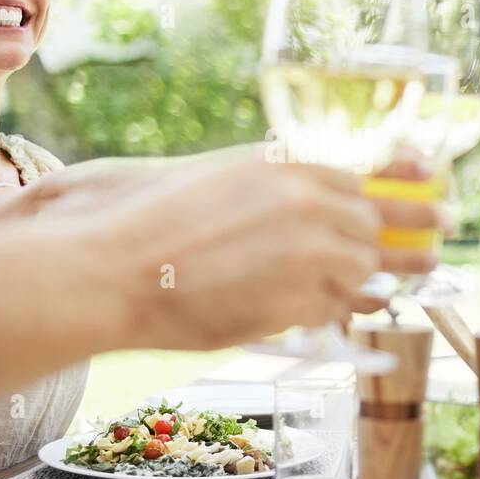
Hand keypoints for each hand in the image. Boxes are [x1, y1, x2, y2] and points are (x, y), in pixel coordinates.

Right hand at [92, 157, 388, 349]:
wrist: (112, 269)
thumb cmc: (153, 225)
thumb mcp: (222, 180)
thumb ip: (276, 188)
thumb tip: (321, 210)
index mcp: (286, 164)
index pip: (354, 185)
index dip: (347, 212)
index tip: (342, 230)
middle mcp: (307, 201)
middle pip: (367, 227)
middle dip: (351, 249)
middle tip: (320, 268)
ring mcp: (309, 252)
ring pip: (360, 271)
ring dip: (336, 284)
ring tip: (290, 290)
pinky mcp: (299, 301)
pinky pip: (333, 310)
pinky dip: (313, 314)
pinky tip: (275, 310)